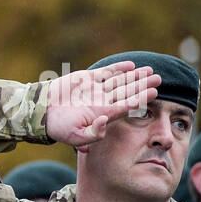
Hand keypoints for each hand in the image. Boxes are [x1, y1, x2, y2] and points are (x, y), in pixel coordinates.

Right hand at [44, 61, 159, 151]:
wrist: (41, 110)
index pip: (126, 106)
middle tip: (159, 80)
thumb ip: (92, 134)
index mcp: (102, 114)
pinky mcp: (88, 79)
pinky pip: (106, 72)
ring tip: (150, 71)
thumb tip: (106, 122)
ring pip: (120, 81)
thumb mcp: (74, 136)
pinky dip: (118, 68)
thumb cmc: (58, 126)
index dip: (140, 99)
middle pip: (127, 92)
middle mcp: (102, 101)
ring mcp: (96, 89)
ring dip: (135, 76)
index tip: (153, 93)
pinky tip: (131, 65)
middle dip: (143, 85)